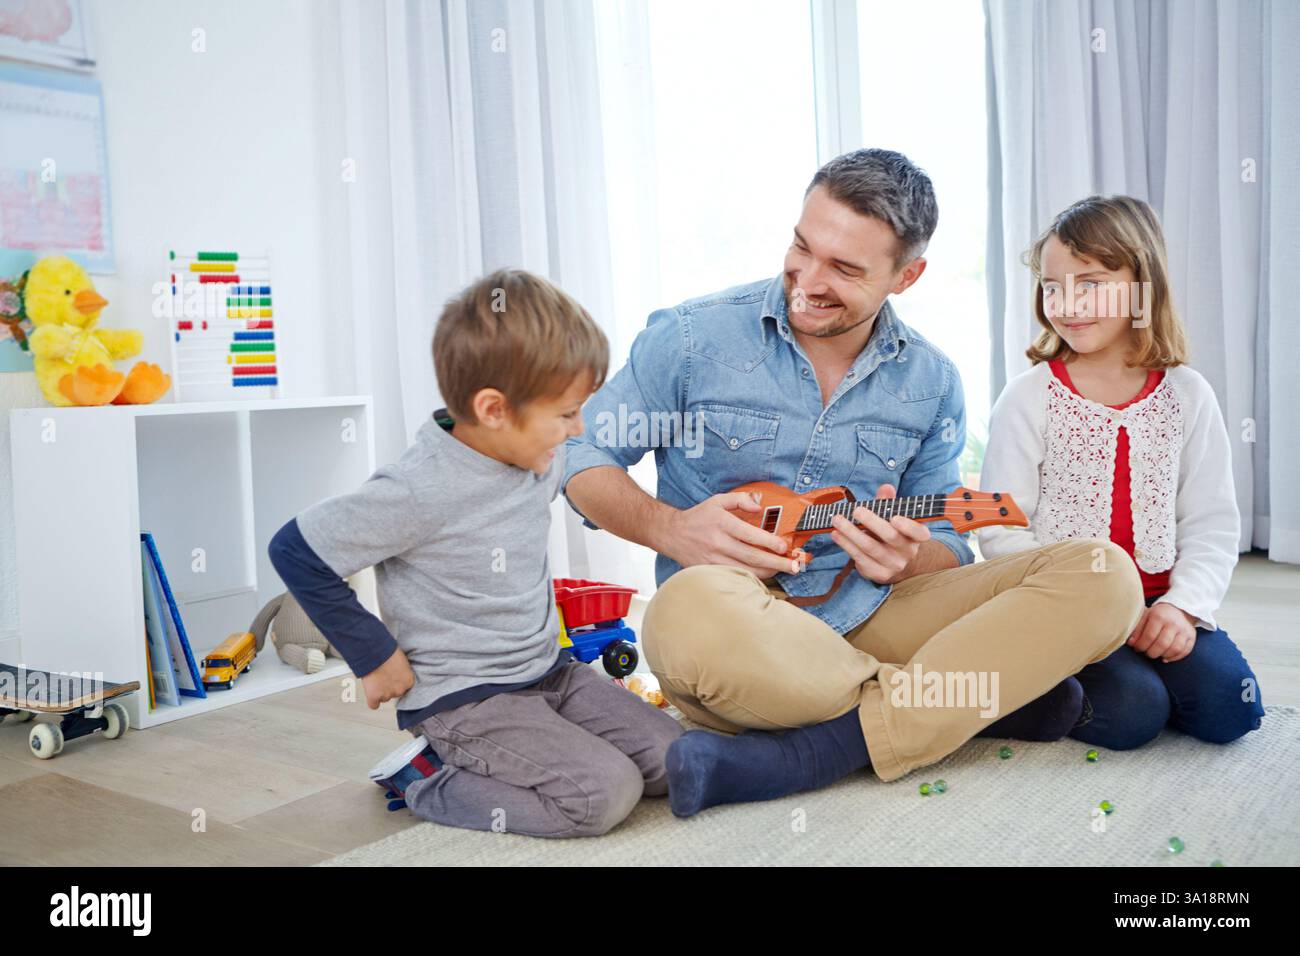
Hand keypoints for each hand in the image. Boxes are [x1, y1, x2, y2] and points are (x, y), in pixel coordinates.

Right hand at [360, 647, 415, 708]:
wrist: (373, 651)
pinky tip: (370, 692)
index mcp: (409, 681)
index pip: (404, 688)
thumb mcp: (401, 661)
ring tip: (375, 679)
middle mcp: (400, 690)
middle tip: (383, 677)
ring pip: (384, 698)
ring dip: (380, 691)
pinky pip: (374, 705)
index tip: (392, 677)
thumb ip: (401, 672)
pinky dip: (371, 700)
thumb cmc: (386, 652)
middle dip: (388, 687)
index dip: (396, 681)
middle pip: (394, 694)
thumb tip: (397, 674)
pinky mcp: (374, 697)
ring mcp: (387, 695)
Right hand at [664, 490, 805, 578]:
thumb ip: (741, 499)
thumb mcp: (718, 500)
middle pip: (752, 557)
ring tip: (784, 571)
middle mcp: (718, 543)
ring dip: (768, 573)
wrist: (672, 534)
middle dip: (777, 563)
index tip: (785, 547)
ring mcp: (713, 560)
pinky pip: (735, 577)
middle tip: (795, 566)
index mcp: (722, 523)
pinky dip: (751, 578)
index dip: (770, 542)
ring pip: (746, 571)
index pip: (750, 535)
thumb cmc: (699, 517)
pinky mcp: (710, 571)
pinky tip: (764, 576)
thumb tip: (759, 507)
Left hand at [829, 484, 930, 584]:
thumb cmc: (893, 533)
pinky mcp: (878, 573)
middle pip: (890, 536)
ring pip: (870, 547)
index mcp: (916, 536)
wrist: (896, 563)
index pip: (919, 532)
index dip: (908, 526)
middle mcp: (908, 552)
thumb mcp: (894, 517)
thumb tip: (886, 488)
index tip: (895, 518)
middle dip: (871, 522)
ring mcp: (893, 565)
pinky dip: (845, 544)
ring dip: (851, 532)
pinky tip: (836, 534)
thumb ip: (889, 503)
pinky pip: (859, 557)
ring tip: (837, 520)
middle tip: (856, 510)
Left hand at [1127, 603, 1197, 661]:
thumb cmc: (1157, 615)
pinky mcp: (1192, 637)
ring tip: (1156, 654)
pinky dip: (1174, 657)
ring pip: (1175, 649)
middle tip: (1146, 652)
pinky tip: (1165, 657)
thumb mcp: (1144, 617)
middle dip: (1151, 653)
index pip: (1149, 636)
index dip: (1141, 646)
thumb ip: (1136, 629)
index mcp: (1159, 616)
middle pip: (1162, 644)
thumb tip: (1131, 643)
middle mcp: (1174, 623)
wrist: (1178, 609)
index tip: (1137, 648)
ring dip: (1163, 655)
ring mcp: (1185, 630)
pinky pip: (1184, 652)